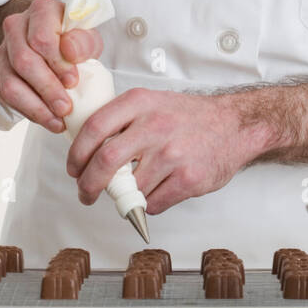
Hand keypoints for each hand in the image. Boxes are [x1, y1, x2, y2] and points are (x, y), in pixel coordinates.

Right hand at [0, 0, 101, 132]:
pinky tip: (47, 119)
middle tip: (65, 108)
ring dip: (35, 106)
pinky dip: (28, 111)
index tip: (73, 81)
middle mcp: (15, 27)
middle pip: (23, 61)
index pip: (41, 37)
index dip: (57, 63)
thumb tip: (70, 52)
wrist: (49, 42)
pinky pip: (6, 96)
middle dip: (46, 89)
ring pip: (10, 83)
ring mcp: (2, 51)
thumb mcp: (87, 36)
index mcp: (41, 10)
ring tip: (57, 121)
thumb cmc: (71, 40)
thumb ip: (84, 42)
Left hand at [65, 89, 252, 213]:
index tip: (74, 168)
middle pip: (104, 161)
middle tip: (86, 193)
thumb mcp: (151, 102)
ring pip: (130, 188)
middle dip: (88, 185)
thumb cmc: (189, 117)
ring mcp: (172, 154)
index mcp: (140, 103)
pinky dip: (148, 204)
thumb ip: (121, 120)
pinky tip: (156, 191)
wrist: (234, 126)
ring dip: (125, 197)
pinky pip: (153, 203)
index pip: (94, 128)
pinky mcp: (188, 179)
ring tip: (133, 189)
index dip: (76, 153)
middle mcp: (154, 126)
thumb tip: (86, 148)